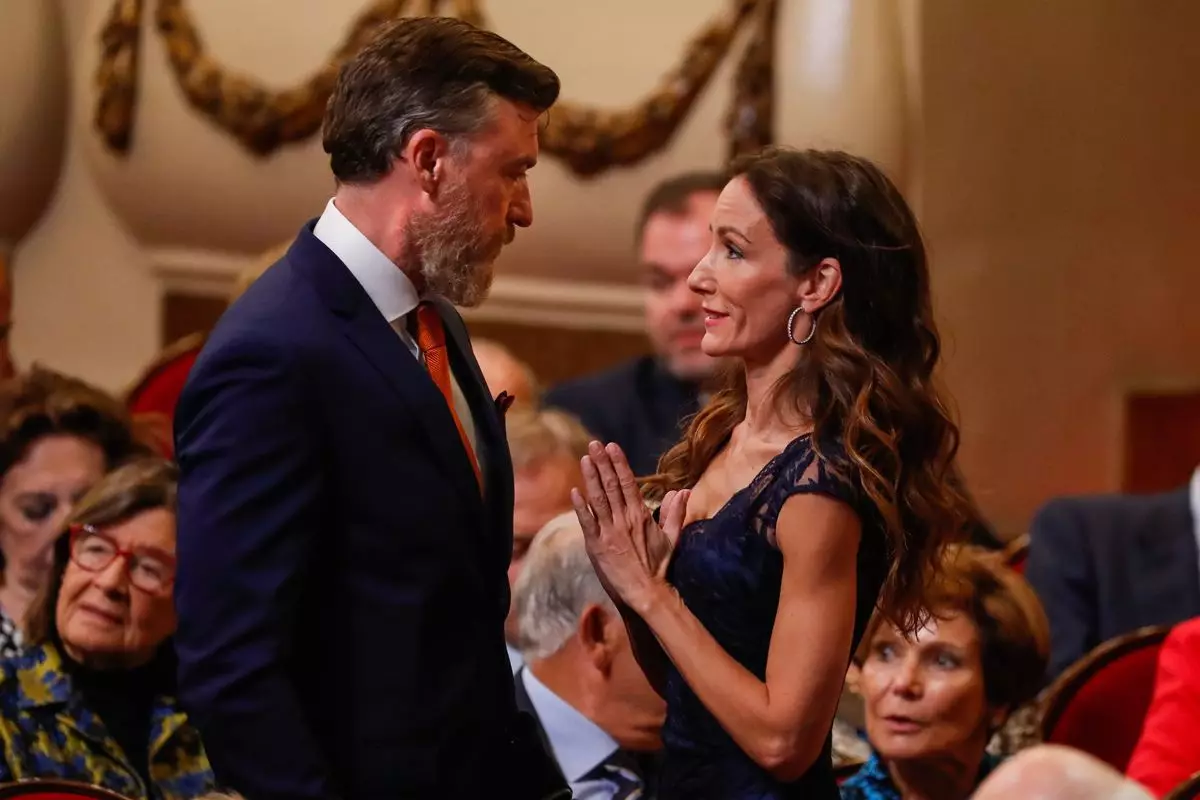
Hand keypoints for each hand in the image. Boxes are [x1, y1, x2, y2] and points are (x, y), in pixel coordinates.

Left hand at [571, 441, 689, 613]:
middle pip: (611, 485)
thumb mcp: (671, 538)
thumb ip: (674, 513)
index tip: (612, 446)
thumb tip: (682, 492)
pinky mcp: (596, 545)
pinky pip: (586, 521)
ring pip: (598, 498)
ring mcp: (609, 532)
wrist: (645, 592)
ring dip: (591, 477)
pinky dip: (580, 506)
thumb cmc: (658, 567)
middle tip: (594, 444)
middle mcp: (624, 520)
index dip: (619, 463)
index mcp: (640, 515)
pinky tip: (575, 491)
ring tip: (585, 458)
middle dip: (602, 462)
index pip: (628, 482)